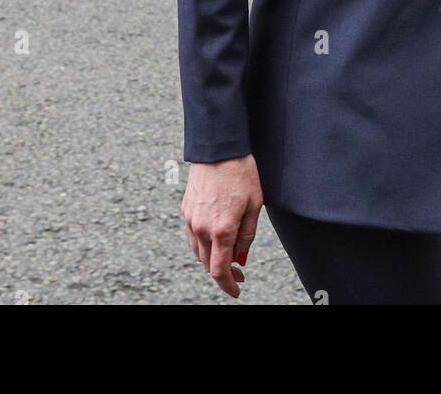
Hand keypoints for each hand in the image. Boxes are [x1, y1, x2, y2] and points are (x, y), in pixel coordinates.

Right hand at [182, 154, 262, 297]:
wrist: (218, 148)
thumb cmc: (241, 173)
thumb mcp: (254, 205)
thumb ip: (247, 236)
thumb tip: (241, 259)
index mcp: (221, 230)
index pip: (219, 271)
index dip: (228, 285)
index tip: (237, 291)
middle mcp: (201, 228)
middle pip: (207, 264)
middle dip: (223, 272)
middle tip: (240, 271)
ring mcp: (190, 218)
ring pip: (197, 251)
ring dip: (211, 258)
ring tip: (228, 254)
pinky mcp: (185, 209)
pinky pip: (192, 235)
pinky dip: (202, 243)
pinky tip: (215, 236)